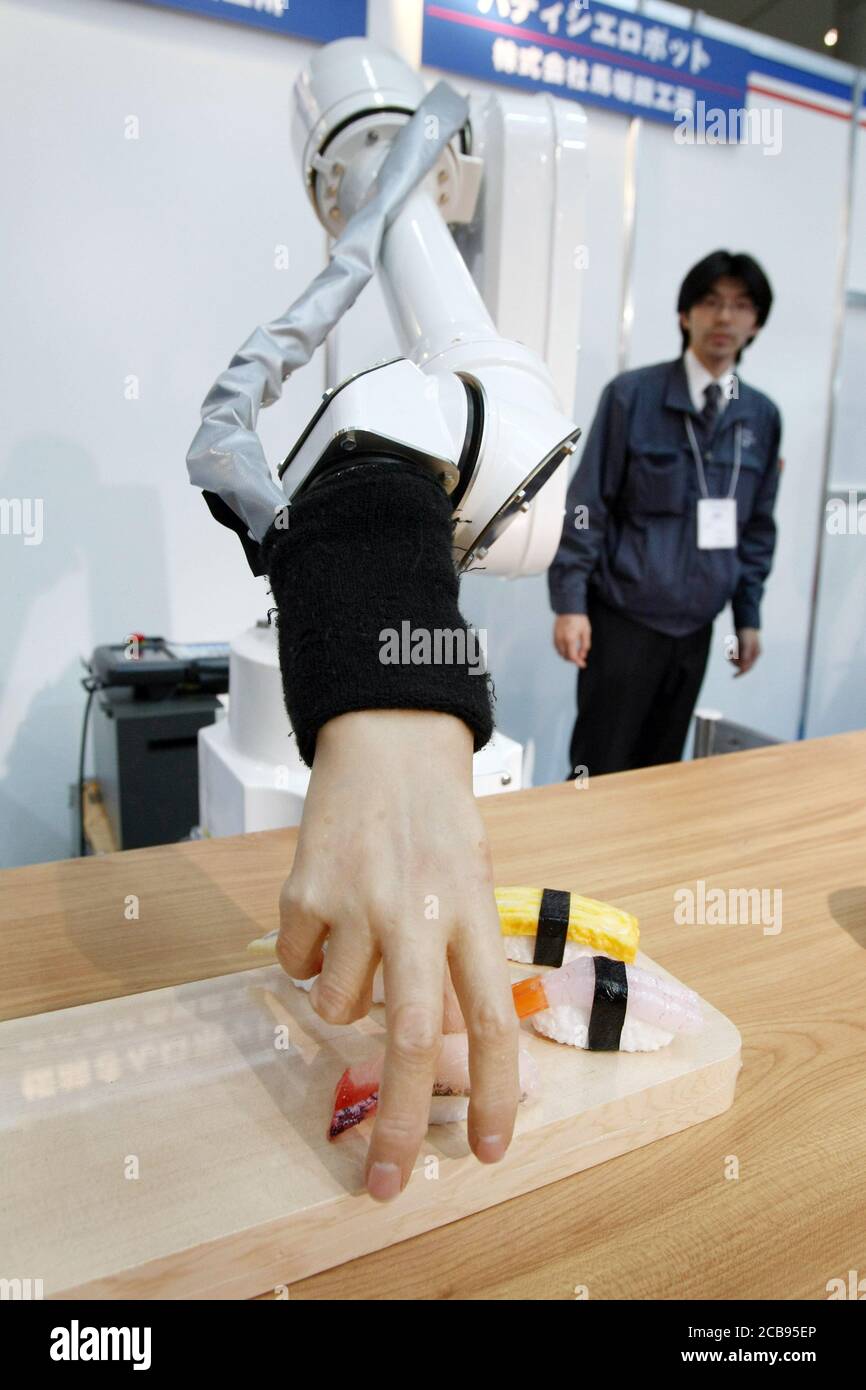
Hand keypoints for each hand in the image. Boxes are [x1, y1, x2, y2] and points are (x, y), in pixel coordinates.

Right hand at [275, 708, 519, 1200]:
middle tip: (385, 1184)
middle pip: (411, 1039)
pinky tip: (327, 909)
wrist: (386, 739)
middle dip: (402, 1125)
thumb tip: (439, 1045)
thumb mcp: (469, 883)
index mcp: (469, 913)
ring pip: (340, 1008)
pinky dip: (309, 958)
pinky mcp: (303, 893)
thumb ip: (457, 960)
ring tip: (358, 939)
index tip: (494, 1150)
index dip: (498, 1093)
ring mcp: (356, 903)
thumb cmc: (436, 820)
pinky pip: (299, 968)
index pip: (492, 1019)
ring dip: (346, 999)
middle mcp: (415, 913)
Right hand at [553, 613, 591, 667]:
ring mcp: (556, 637)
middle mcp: (561, 640)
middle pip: (565, 656)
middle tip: (580, 659)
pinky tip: (569, 648)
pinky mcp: (554, 635)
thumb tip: (583, 655)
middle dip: (573, 660)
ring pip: (560, 653)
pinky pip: (557, 647)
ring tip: (575, 654)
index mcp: (570, 639)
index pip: (572, 656)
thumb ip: (585, 645)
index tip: (583, 664)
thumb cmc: (579, 618)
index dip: (578, 662)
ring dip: (567, 656)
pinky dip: (563, 651)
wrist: (569, 608)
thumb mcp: (586, 632)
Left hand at [732, 627, 760, 675]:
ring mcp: (747, 652)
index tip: (734, 676)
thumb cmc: (746, 634)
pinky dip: (732, 653)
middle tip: (731, 653)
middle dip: (735, 661)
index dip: (741, 672)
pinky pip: (735, 656)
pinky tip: (731, 647)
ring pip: (738, 661)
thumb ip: (745, 655)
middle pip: (742, 664)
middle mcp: (752, 654)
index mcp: (756, 654)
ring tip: (731, 649)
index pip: (749, 667)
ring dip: (733, 657)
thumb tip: (743, 667)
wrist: (744, 624)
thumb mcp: (746, 644)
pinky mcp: (741, 649)